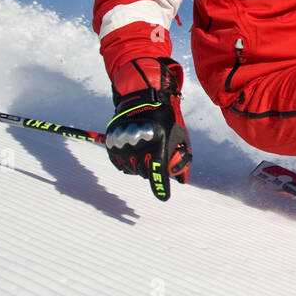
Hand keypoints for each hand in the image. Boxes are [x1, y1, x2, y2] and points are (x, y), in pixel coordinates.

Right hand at [105, 57, 191, 200]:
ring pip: (131, 170)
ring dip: (139, 169)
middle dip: (151, 173)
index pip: (158, 169)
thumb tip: (182, 181)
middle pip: (145, 172)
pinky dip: (127, 166)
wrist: (142, 98)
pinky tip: (133, 158)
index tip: (164, 197)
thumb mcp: (179, 135)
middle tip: (154, 165)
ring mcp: (124, 143)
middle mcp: (139, 144)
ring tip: (143, 157)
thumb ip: (182, 158)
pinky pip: (120, 165)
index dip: (160, 186)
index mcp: (158, 141)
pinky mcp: (113, 143)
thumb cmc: (165, 119)